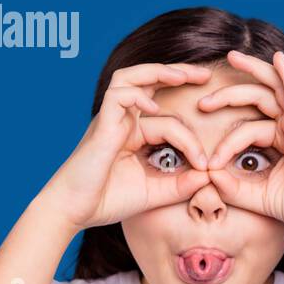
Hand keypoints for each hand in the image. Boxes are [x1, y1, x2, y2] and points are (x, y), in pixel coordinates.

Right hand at [40, 63, 214, 230]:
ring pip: (130, 77)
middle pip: (148, 81)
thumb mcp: (154, 193)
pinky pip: (117, 96)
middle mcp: (123, 121)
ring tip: (182, 76)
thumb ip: (181, 184)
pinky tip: (154, 108)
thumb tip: (210, 174)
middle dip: (178, 73)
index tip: (205, 166)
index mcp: (134, 134)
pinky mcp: (101, 125)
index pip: (169, 119)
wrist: (73, 212)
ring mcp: (111, 120)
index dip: (192, 140)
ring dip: (158, 72)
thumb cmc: (108, 201)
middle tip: (205, 75)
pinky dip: (137, 96)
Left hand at [203, 50, 283, 230]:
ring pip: (274, 87)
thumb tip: (207, 173)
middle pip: (258, 96)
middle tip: (204, 100)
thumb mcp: (258, 195)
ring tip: (231, 56)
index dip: (224, 143)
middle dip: (230, 92)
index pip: (247, 127)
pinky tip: (277, 58)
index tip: (208, 166)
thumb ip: (232, 186)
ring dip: (253, 69)